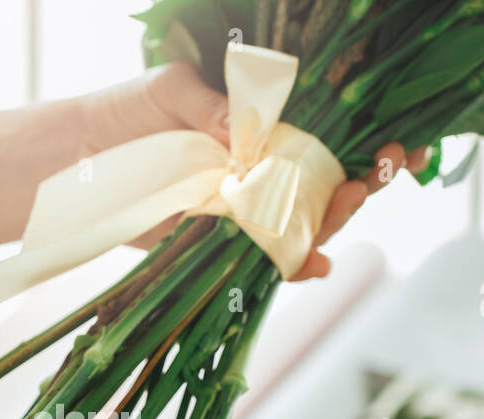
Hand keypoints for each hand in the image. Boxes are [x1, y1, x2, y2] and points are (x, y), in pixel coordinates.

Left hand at [77, 61, 428, 275]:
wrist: (81, 158)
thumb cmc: (129, 110)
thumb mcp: (172, 90)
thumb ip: (215, 108)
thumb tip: (251, 139)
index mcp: (268, 126)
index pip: (336, 133)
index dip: (375, 142)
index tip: (402, 145)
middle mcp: (267, 169)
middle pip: (333, 183)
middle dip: (365, 181)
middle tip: (373, 175)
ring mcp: (248, 209)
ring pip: (308, 223)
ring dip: (334, 219)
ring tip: (345, 204)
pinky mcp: (222, 245)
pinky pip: (267, 260)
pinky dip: (294, 264)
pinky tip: (314, 264)